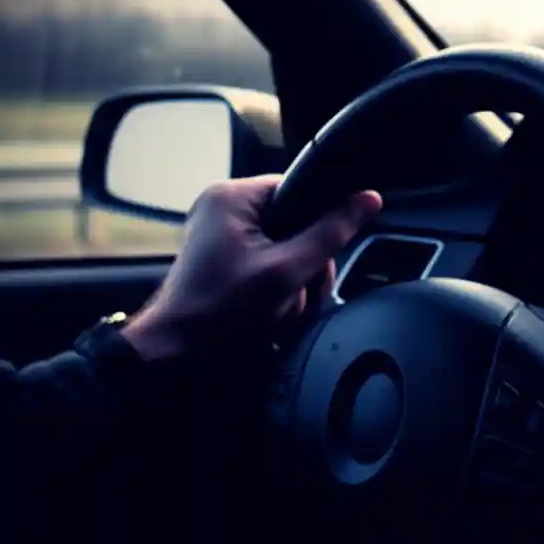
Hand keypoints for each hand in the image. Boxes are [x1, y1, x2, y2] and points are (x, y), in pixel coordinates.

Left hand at [121, 175, 382, 360]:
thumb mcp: (287, 271)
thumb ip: (331, 233)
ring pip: (285, 243)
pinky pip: (266, 257)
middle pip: (296, 220)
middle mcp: (223, 206)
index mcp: (233, 196)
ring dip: (293, 277)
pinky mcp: (220, 254)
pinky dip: (276, 282)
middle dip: (306, 261)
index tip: (318, 258)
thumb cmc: (220, 310)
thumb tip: (368, 199)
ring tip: (282, 306)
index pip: (300, 190)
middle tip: (299, 292)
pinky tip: (271, 306)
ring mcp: (219, 231)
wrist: (174, 353)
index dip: (320, 223)